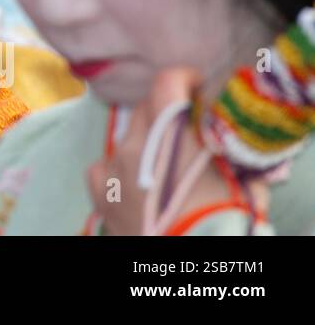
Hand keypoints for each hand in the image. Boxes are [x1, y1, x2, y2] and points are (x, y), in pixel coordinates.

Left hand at [85, 68, 266, 234]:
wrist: (191, 257)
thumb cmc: (222, 221)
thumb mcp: (239, 180)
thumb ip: (227, 149)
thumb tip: (224, 134)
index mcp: (173, 136)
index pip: (166, 82)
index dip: (183, 79)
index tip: (195, 87)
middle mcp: (138, 145)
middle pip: (147, 109)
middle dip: (166, 113)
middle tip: (185, 132)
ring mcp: (113, 168)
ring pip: (127, 140)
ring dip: (146, 147)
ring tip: (163, 170)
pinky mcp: (99, 192)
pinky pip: (102, 168)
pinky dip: (116, 172)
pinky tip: (133, 186)